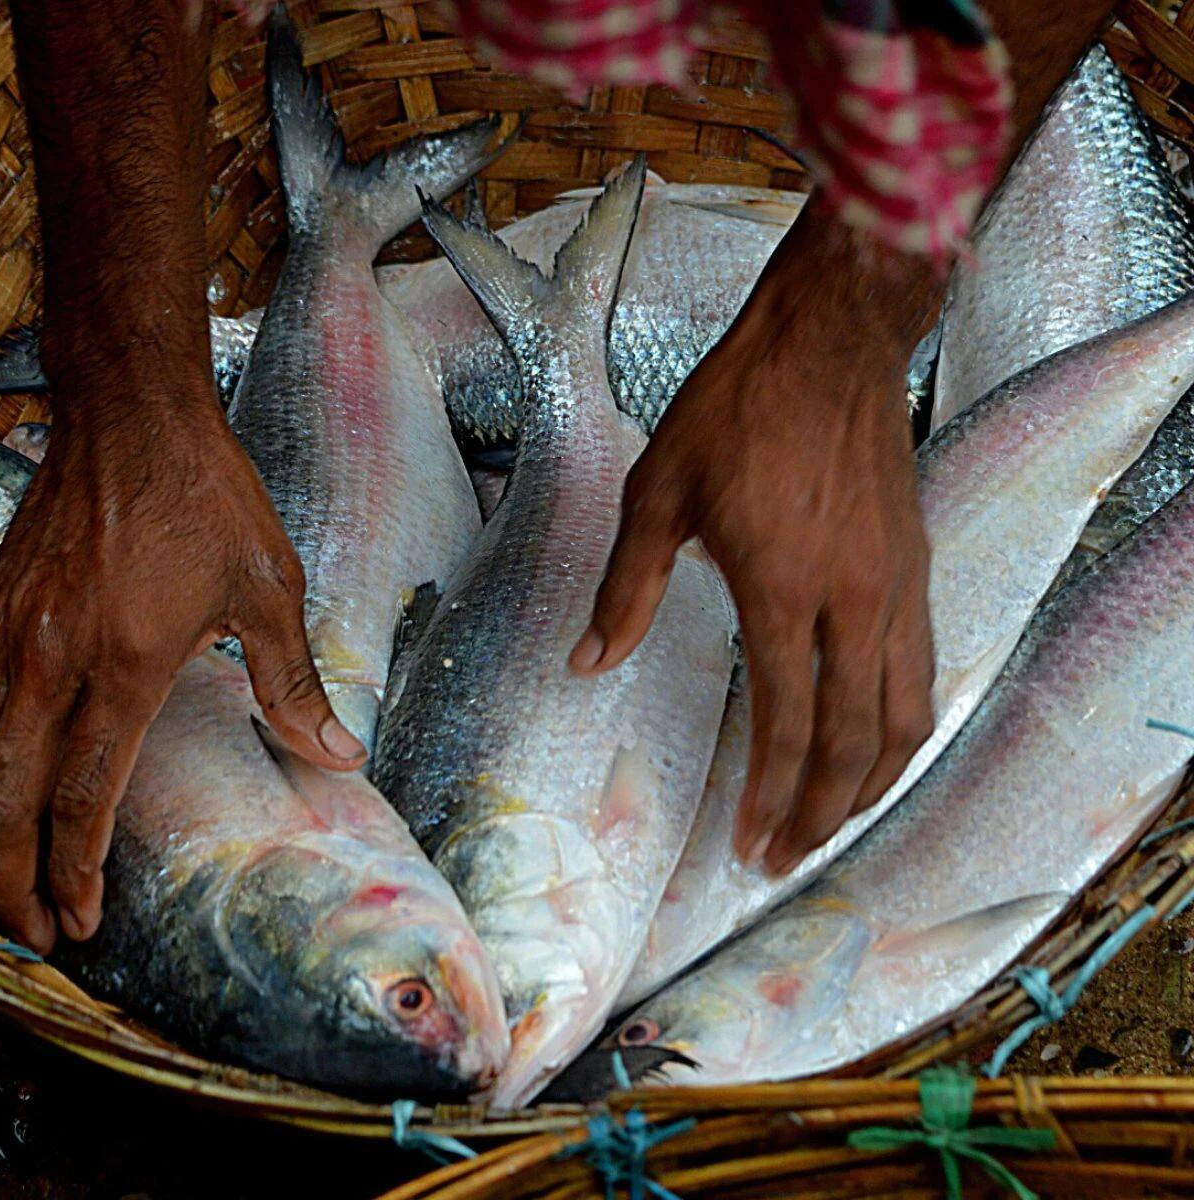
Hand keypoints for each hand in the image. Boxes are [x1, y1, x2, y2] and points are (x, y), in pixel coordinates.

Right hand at [0, 396, 364, 951]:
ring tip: (0, 884)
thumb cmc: (207, 500)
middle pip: (6, 796)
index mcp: (125, 663)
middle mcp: (49, 658)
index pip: (86, 794)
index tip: (81, 919)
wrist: (133, 419)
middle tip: (30, 931)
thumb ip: (292, 686)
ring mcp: (6, 631)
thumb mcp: (270, 591)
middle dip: (9, 877)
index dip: (77, 868)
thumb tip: (339, 758)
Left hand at [570, 206, 935, 875]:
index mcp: (781, 587)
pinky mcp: (917, 565)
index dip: (769, 796)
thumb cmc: (736, 409)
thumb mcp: (657, 493)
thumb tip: (589, 664)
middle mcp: (852, 599)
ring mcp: (896, 585)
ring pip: (906, 715)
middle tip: (789, 856)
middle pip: (854, 740)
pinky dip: (901, 724)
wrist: (828, 341)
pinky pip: (922, 669)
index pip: (785, 723)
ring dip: (872, 781)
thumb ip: (626, 589)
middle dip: (823, 813)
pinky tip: (875, 739)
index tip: (750, 846)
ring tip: (836, 820)